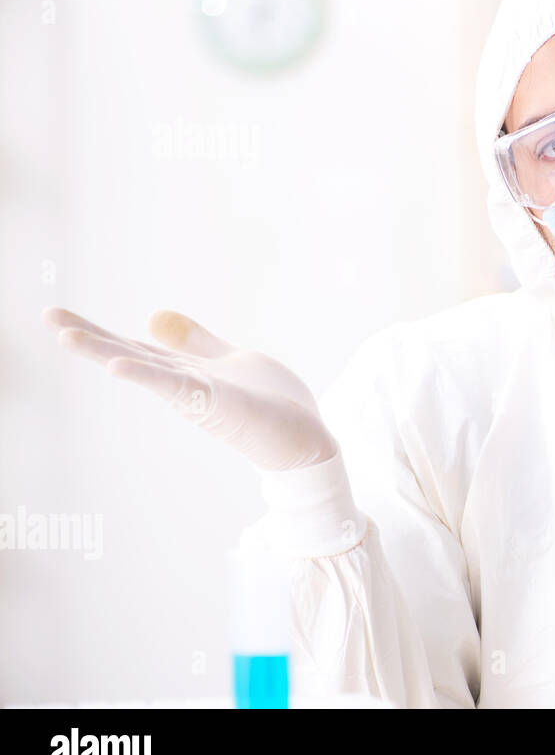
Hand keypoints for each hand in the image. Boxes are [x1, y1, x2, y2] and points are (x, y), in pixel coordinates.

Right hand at [44, 307, 336, 471]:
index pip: (134, 347)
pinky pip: (181, 387)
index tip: (56, 315)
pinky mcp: (221, 403)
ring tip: (67, 336)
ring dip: (108, 353)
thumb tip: (153, 315)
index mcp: (186, 371)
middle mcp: (186, 384)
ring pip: (148, 370)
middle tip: (47, 316)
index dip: (97, 332)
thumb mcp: (229, 359)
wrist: (307, 440)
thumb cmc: (272, 404)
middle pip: (131, 355)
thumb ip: (195, 341)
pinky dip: (150, 376)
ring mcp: (201, 396)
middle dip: (90, 338)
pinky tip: (118, 366)